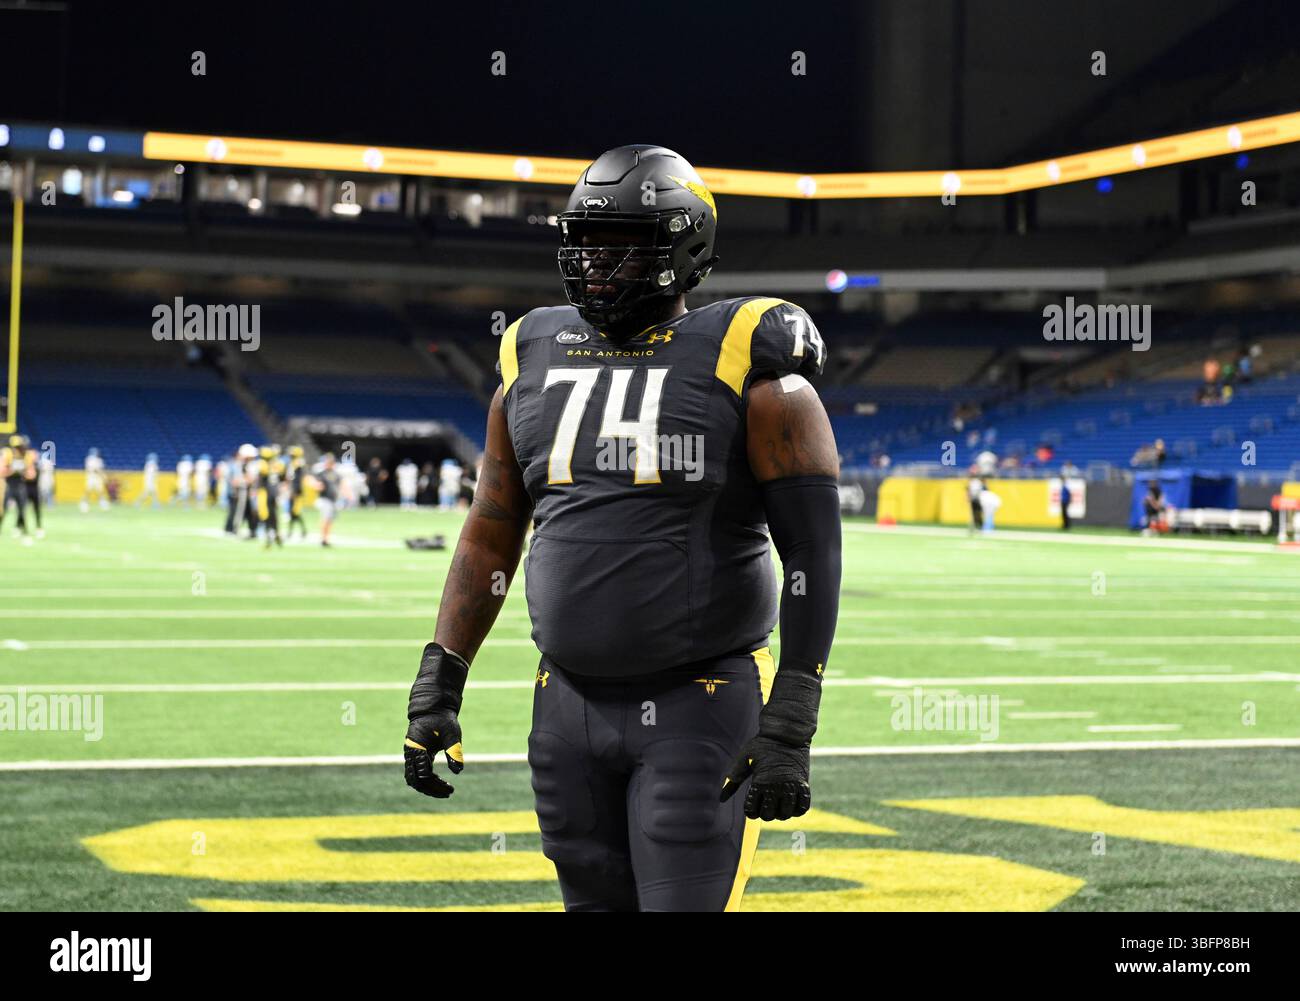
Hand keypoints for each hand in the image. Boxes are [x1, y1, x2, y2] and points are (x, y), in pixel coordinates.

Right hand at [404, 642, 469, 798]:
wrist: (433, 706)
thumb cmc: (443, 719)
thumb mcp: (452, 733)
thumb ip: (454, 751)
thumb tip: (458, 770)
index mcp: (417, 748)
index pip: (423, 774)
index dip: (436, 785)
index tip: (450, 789)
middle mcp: (411, 753)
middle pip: (416, 780)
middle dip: (431, 789)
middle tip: (448, 792)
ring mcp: (411, 754)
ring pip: (414, 778)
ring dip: (428, 786)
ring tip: (445, 790)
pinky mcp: (415, 754)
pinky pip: (416, 772)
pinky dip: (427, 780)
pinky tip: (440, 782)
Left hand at [720, 734, 810, 820]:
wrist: (786, 733)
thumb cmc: (762, 744)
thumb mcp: (744, 758)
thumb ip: (734, 778)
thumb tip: (721, 798)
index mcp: (760, 782)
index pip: (752, 811)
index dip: (750, 810)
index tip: (752, 803)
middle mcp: (776, 787)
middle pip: (769, 815)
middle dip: (764, 812)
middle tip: (764, 803)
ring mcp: (792, 786)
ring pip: (785, 814)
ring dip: (780, 813)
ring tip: (777, 805)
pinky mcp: (804, 784)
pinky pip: (802, 808)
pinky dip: (796, 810)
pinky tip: (790, 804)